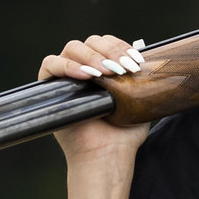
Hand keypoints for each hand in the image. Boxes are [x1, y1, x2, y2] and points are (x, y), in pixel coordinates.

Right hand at [39, 34, 151, 164]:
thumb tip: (148, 53)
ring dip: (91, 57)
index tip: (134, 60)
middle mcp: (82, 70)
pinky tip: (86, 76)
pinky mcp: (49, 88)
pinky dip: (67, 66)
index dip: (119, 46)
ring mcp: (64, 78)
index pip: (106, 43)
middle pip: (89, 42)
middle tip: (121, 68)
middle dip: (108, 51)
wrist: (108, 155)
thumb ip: (143, 77)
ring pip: (71, 48)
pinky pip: (50, 64)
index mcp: (102, 70)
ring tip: (105, 73)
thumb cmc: (124, 133)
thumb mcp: (141, 99)